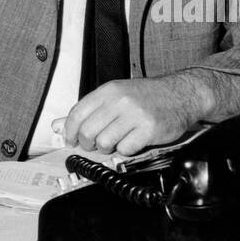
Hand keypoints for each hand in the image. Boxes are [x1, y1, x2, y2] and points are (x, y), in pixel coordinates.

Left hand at [55, 76, 203, 156]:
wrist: (180, 94)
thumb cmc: (147, 96)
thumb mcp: (116, 95)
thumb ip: (88, 110)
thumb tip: (59, 125)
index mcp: (109, 90)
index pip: (77, 113)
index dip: (69, 131)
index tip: (70, 140)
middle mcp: (120, 101)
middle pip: (88, 131)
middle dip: (87, 143)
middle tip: (93, 144)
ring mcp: (135, 115)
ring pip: (104, 142)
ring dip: (107, 148)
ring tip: (115, 142)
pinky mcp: (148, 130)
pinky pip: (125, 149)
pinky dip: (125, 150)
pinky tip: (131, 142)